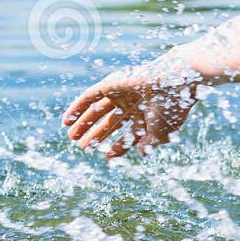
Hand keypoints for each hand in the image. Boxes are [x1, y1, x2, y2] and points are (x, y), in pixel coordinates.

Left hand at [62, 63, 197, 158]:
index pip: (129, 134)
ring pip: (98, 111)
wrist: (172, 83)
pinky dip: (77, 108)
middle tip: (84, 147)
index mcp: (147, 116)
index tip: (108, 157)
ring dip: (85, 124)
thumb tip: (142, 153)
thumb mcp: (161, 133)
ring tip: (72, 137)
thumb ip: (150, 143)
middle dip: (97, 135)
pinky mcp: (111, 85)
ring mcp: (121, 94)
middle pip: (110, 123)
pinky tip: (67, 120)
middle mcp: (133, 104)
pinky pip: (89, 97)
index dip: (119, 146)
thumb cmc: (171, 109)